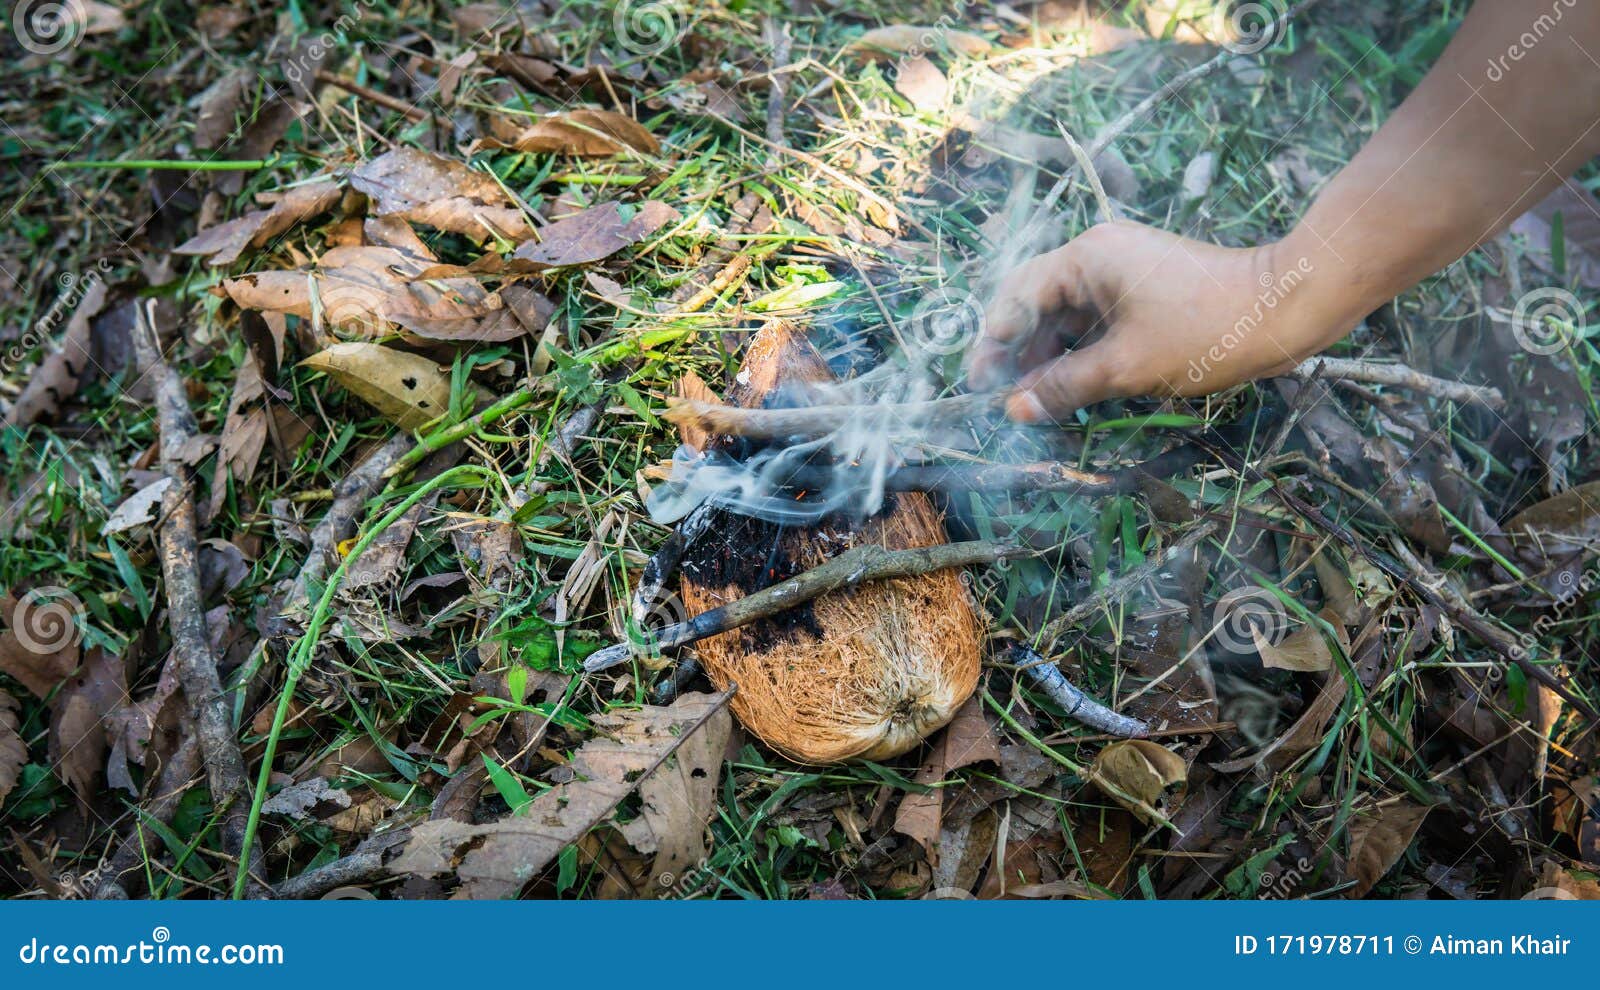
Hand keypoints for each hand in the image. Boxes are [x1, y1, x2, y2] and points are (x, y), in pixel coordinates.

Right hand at [967, 221, 1327, 422]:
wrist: (1286, 309)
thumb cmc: (1206, 331)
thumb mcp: (1127, 367)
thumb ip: (1064, 387)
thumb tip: (1014, 408)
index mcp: (1086, 259)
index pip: (1017, 297)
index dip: (994, 345)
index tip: (981, 386)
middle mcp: (1097, 257)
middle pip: (1036, 304)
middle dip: (1016, 353)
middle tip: (1001, 399)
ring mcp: (1121, 272)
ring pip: (1065, 317)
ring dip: (1046, 358)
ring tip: (1034, 402)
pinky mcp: (1141, 291)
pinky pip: (1094, 321)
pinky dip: (1078, 353)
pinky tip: (1069, 387)